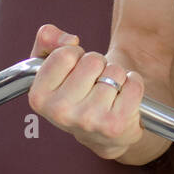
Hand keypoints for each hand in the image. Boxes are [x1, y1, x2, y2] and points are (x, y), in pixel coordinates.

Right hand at [26, 24, 144, 159]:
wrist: (102, 134)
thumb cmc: (75, 92)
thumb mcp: (51, 64)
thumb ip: (48, 39)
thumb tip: (70, 40)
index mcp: (39, 97)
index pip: (65, 54)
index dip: (76, 54)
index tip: (75, 69)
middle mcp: (60, 112)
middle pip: (92, 60)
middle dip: (98, 64)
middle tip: (94, 81)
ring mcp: (88, 120)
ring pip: (114, 71)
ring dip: (116, 75)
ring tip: (108, 91)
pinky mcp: (115, 124)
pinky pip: (134, 84)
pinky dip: (133, 83)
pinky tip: (123, 97)